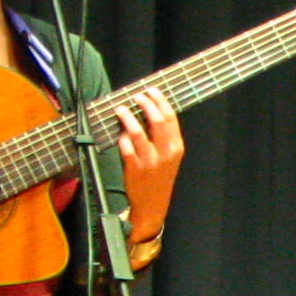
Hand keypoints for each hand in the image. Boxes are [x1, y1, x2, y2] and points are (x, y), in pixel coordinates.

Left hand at [114, 86, 184, 238]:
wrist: (153, 205)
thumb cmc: (160, 178)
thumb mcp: (170, 157)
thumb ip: (164, 137)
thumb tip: (150, 111)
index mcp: (177, 148)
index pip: (170, 118)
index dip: (160, 100)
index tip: (151, 90)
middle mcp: (165, 153)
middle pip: (157, 121)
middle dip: (145, 104)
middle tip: (136, 96)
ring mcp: (149, 161)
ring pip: (138, 132)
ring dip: (128, 117)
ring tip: (121, 109)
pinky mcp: (134, 168)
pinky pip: (126, 147)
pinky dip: (121, 137)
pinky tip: (119, 133)